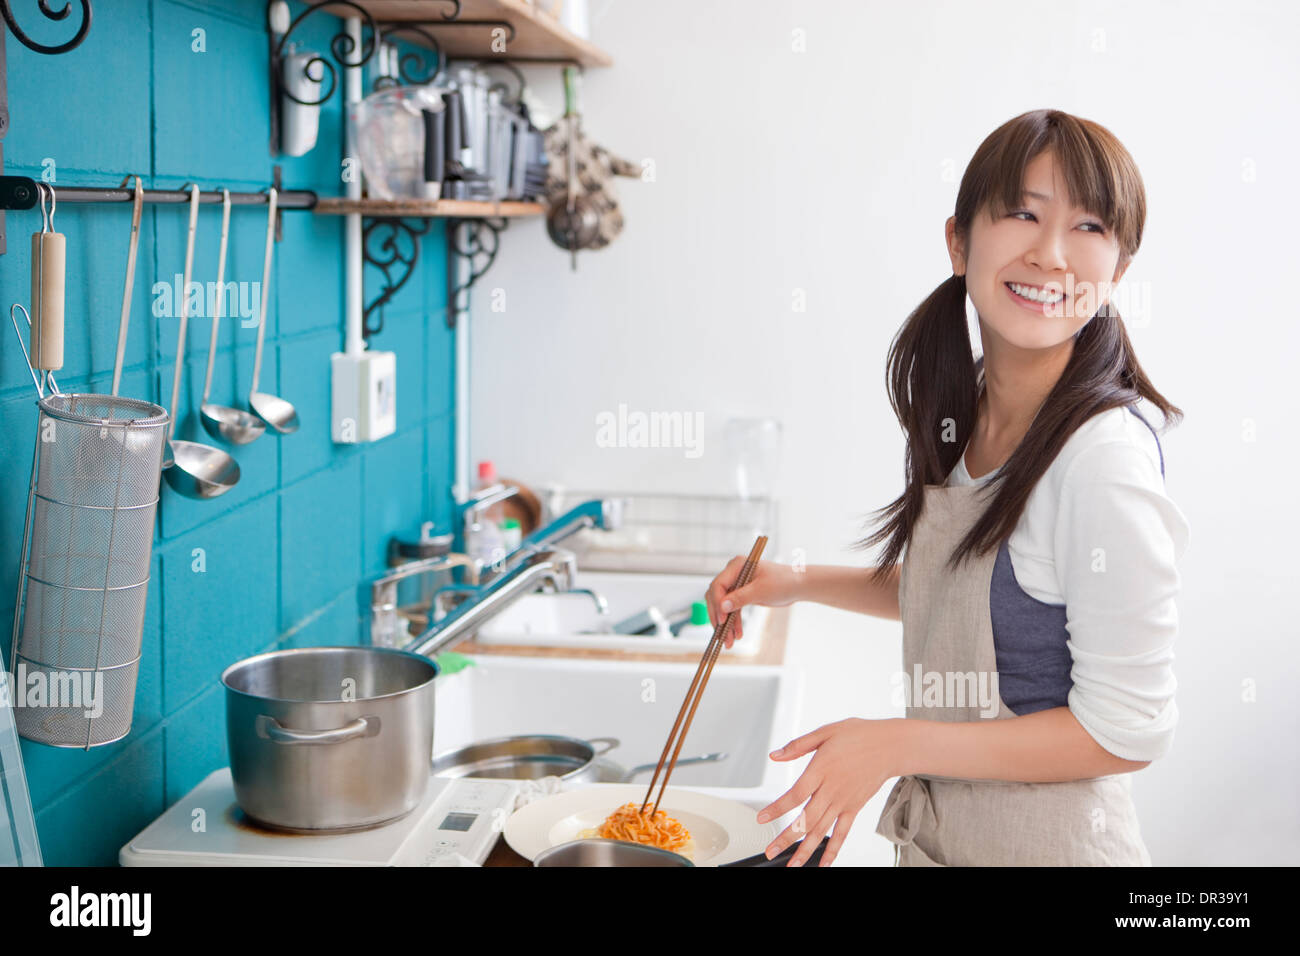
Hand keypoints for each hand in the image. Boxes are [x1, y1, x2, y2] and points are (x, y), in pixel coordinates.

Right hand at [704, 557, 800, 647]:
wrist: (797, 585)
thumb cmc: (783, 582)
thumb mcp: (761, 590)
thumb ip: (741, 598)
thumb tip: (722, 607)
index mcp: (736, 565)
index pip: (718, 585)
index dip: (718, 603)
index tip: (722, 620)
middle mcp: (733, 573)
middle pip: (717, 597)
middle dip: (719, 618)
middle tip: (723, 636)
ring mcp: (736, 584)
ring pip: (723, 606)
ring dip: (726, 624)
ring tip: (729, 641)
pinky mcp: (741, 594)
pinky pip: (732, 609)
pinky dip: (733, 622)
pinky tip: (737, 634)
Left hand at [755, 718, 899, 866]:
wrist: (890, 746)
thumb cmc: (859, 736)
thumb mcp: (825, 732)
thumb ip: (798, 746)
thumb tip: (775, 756)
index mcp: (821, 770)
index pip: (795, 795)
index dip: (777, 808)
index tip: (762, 819)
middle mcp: (832, 790)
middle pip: (806, 820)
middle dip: (786, 838)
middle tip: (771, 851)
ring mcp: (844, 802)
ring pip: (822, 831)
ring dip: (805, 850)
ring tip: (791, 865)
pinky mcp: (854, 808)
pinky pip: (842, 833)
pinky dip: (833, 850)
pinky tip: (823, 863)